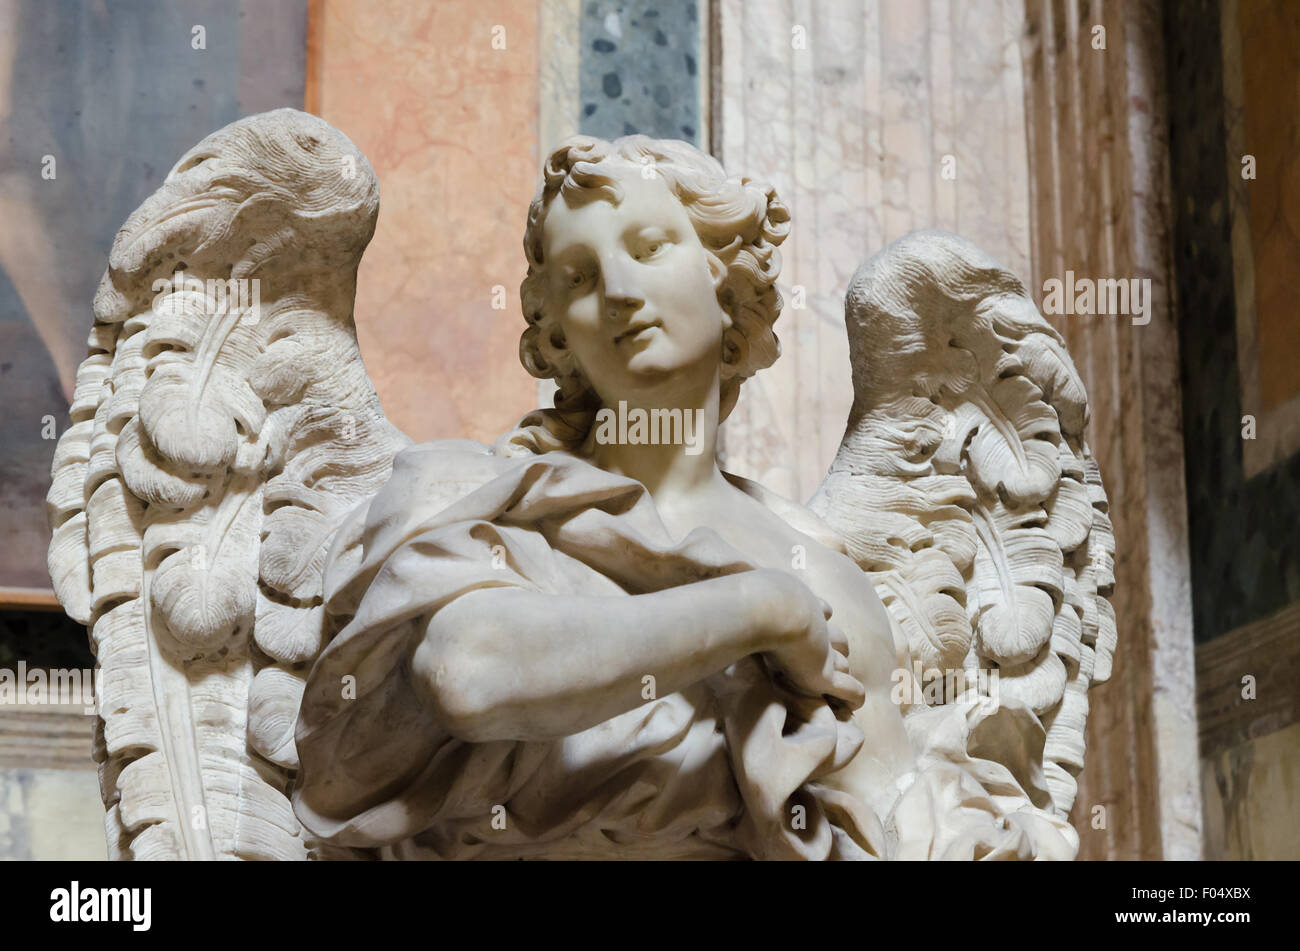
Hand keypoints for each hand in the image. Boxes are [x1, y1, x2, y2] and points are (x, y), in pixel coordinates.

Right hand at [753, 570, 865, 710]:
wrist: (769, 609)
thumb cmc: (756, 596)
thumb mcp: (752, 583)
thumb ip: (748, 584)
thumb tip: (737, 577)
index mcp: (801, 603)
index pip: (820, 610)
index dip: (821, 616)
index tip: (823, 616)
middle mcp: (816, 626)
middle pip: (837, 638)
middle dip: (834, 647)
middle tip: (828, 659)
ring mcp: (822, 652)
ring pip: (844, 663)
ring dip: (841, 672)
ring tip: (838, 686)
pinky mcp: (823, 675)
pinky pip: (851, 690)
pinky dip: (853, 697)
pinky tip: (853, 706)